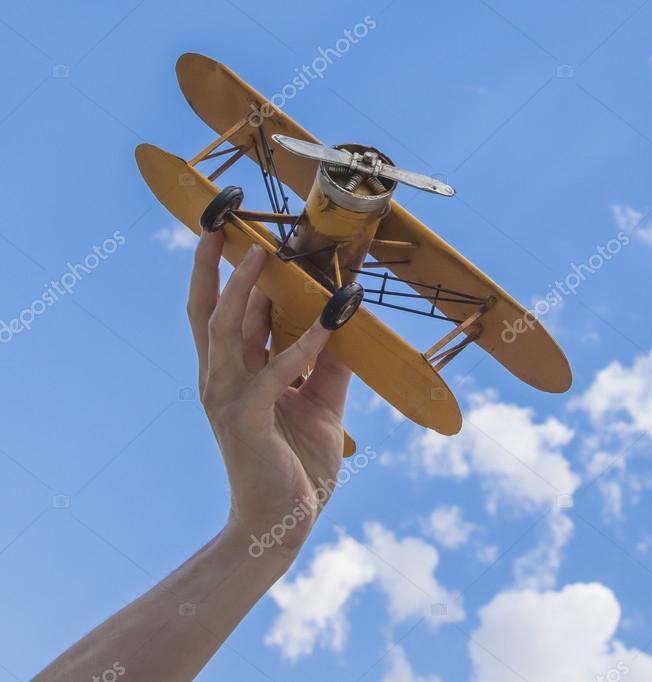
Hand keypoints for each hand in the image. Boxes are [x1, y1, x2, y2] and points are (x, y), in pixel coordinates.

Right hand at [188, 230, 351, 554]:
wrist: (280, 522)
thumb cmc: (294, 466)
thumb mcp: (319, 407)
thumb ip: (328, 367)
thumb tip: (346, 326)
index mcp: (236, 375)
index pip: (223, 314)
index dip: (227, 274)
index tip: (240, 234)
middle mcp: (222, 379)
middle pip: (208, 310)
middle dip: (213, 265)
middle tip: (224, 221)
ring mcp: (228, 397)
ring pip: (227, 329)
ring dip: (244, 289)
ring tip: (260, 253)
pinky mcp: (247, 419)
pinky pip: (275, 371)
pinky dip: (303, 344)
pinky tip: (330, 322)